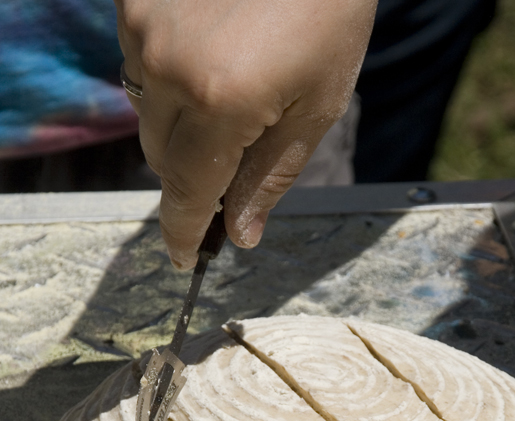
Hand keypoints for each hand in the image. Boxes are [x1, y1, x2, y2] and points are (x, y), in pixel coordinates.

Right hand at [114, 0, 376, 267]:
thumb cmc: (330, 11)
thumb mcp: (317, 106)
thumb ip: (271, 175)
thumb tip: (240, 234)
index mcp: (222, 102)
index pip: (187, 190)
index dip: (183, 230)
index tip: (184, 257)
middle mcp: (169, 66)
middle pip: (161, 157)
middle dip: (194, 171)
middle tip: (233, 157)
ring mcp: (144, 25)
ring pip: (146, 112)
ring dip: (179, 122)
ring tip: (229, 87)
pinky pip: (140, 62)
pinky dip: (169, 74)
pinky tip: (209, 51)